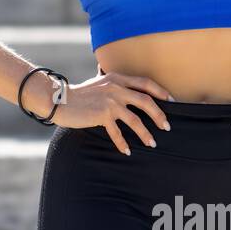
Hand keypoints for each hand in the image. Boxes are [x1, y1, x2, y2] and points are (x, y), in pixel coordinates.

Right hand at [50, 69, 173, 154]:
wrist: (59, 100)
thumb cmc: (79, 94)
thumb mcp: (98, 83)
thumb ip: (112, 83)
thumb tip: (124, 85)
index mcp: (117, 78)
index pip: (145, 83)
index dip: (161, 91)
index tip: (171, 101)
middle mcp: (116, 88)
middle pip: (146, 101)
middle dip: (159, 115)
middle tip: (166, 127)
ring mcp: (110, 101)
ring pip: (135, 119)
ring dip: (145, 133)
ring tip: (152, 144)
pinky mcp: (102, 115)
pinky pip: (117, 132)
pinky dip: (123, 143)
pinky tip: (127, 151)